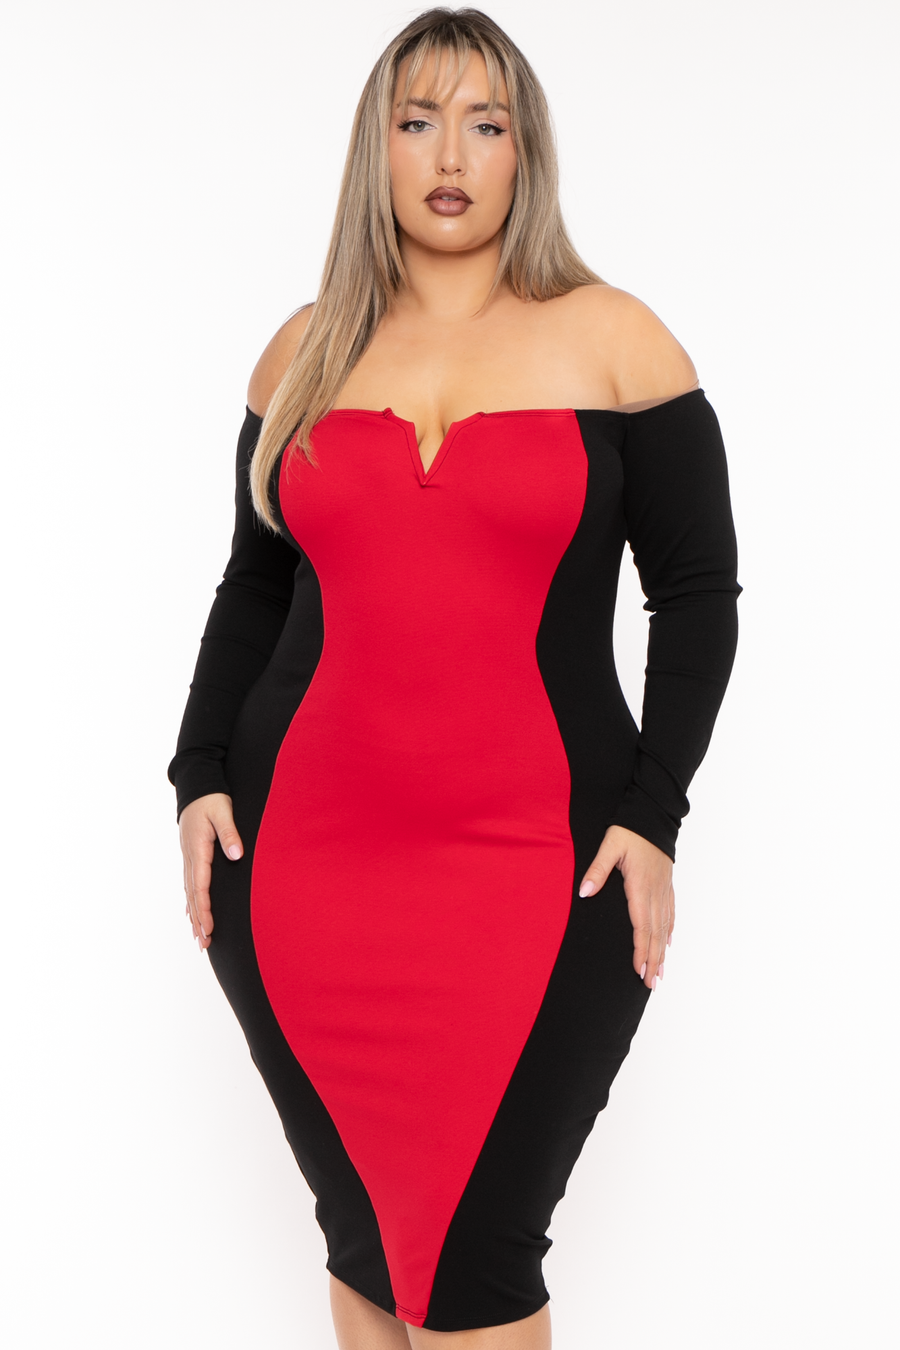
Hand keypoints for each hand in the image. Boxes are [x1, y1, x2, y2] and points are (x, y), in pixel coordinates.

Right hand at [178, 793, 243, 950]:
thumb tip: (237, 855)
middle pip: (193, 895)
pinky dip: (190, 901)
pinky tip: (191, 914)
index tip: (209, 927)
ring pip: (189, 892)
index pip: (201, 885)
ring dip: (194, 915)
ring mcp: (188, 857)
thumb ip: (230, 833)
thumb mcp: (223, 812)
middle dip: (198, 920)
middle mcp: (190, 857)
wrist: (196, 786)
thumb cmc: (211, 798)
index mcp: (198, 849)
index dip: (205, 908)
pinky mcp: (191, 855)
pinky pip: (189, 884)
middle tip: (204, 944)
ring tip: (198, 938)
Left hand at [578, 825, 673, 988]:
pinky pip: (670, 912)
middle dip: (653, 960)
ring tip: (660, 973)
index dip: (641, 950)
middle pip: (655, 933)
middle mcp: (655, 892)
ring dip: (662, 951)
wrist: (652, 814)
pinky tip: (668, 943)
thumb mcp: (609, 846)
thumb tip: (584, 892)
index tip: (639, 970)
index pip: (641, 926)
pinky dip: (669, 930)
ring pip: (664, 926)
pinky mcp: (666, 884)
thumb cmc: (629, 829)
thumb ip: (597, 870)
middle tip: (651, 984)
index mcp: (640, 886)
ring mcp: (663, 889)